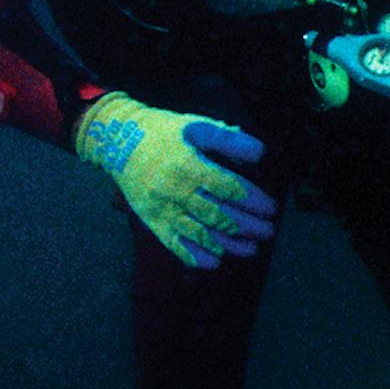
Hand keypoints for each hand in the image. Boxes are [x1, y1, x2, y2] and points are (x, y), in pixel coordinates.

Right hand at [74, 93, 278, 267]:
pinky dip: (194, 255)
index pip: (227, 187)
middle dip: (247, 225)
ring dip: (228, 244)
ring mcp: (162, 208)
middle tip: (269, 232)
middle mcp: (175, 190)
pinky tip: (215, 262)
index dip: (252, 199)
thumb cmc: (164, 132)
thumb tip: (259, 154)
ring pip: (199, 233)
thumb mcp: (196, 126)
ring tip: (251, 249)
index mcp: (189, 164)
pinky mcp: (152, 220)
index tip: (271, 208)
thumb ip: (228, 139)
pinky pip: (173, 243)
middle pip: (217, 213)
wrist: (118, 142)